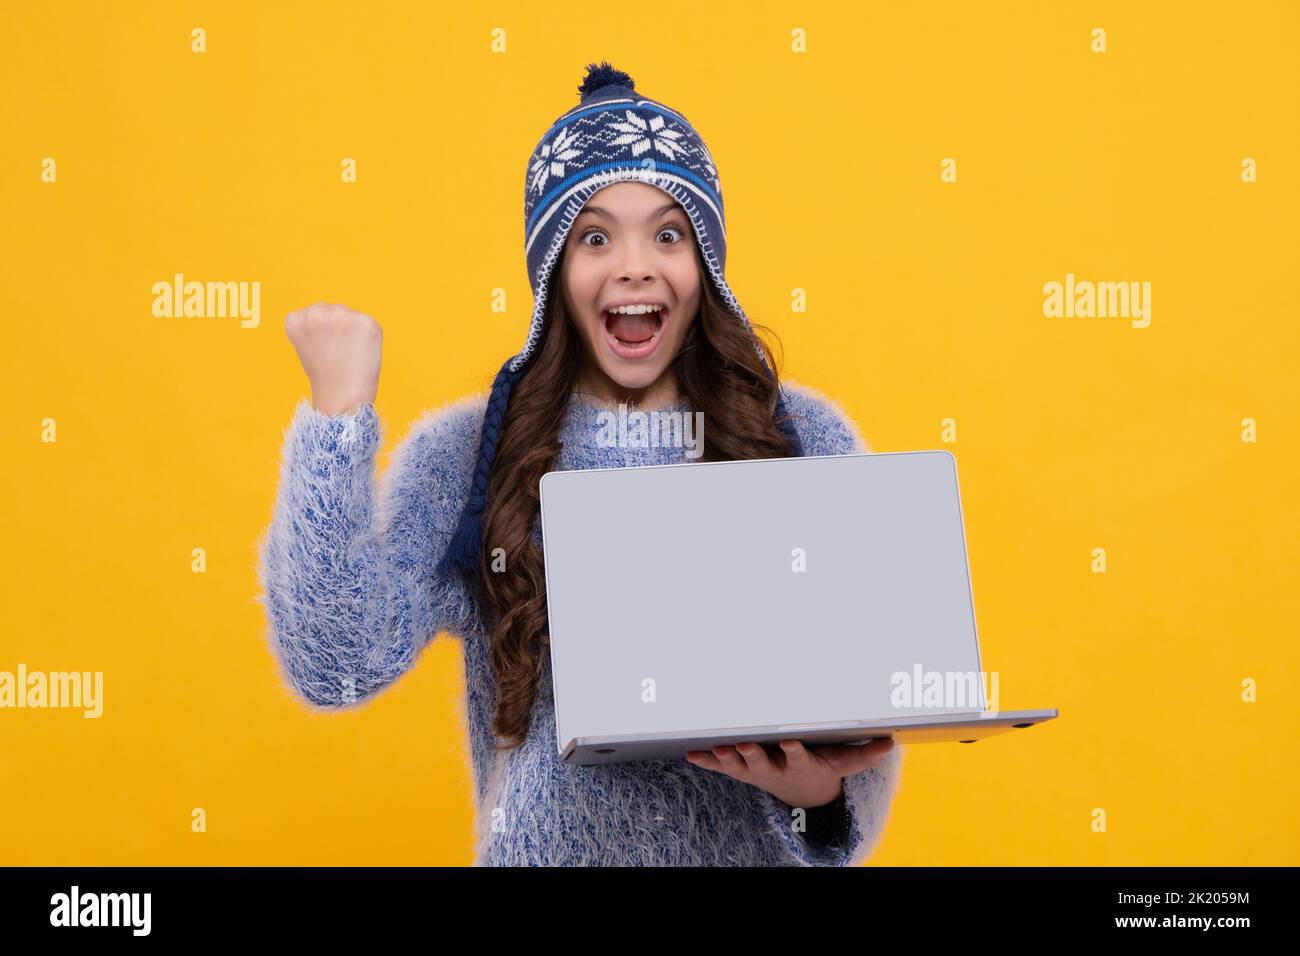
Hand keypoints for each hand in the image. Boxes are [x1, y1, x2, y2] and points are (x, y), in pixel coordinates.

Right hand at [284, 302, 382, 415]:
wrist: (341, 396)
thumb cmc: (326, 374)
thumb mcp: (308, 344)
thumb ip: (316, 324)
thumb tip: (338, 312)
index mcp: (295, 318)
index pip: (316, 314)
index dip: (324, 334)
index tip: (322, 350)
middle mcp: (316, 311)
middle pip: (335, 311)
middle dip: (340, 330)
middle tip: (337, 355)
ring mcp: (342, 314)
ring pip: (353, 316)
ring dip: (354, 332)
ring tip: (348, 355)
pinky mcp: (365, 321)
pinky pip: (370, 325)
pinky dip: (370, 339)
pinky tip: (361, 353)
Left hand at [685, 737, 894, 809]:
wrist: (801, 793)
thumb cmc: (821, 768)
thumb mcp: (843, 763)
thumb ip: (864, 754)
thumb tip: (890, 743)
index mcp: (800, 764)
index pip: (798, 757)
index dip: (794, 751)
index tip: (789, 741)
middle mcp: (775, 769)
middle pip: (762, 763)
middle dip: (751, 753)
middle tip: (742, 744)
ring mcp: (755, 771)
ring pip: (738, 766)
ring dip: (725, 758)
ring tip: (714, 749)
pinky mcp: (741, 769)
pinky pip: (721, 766)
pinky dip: (706, 761)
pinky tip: (691, 754)